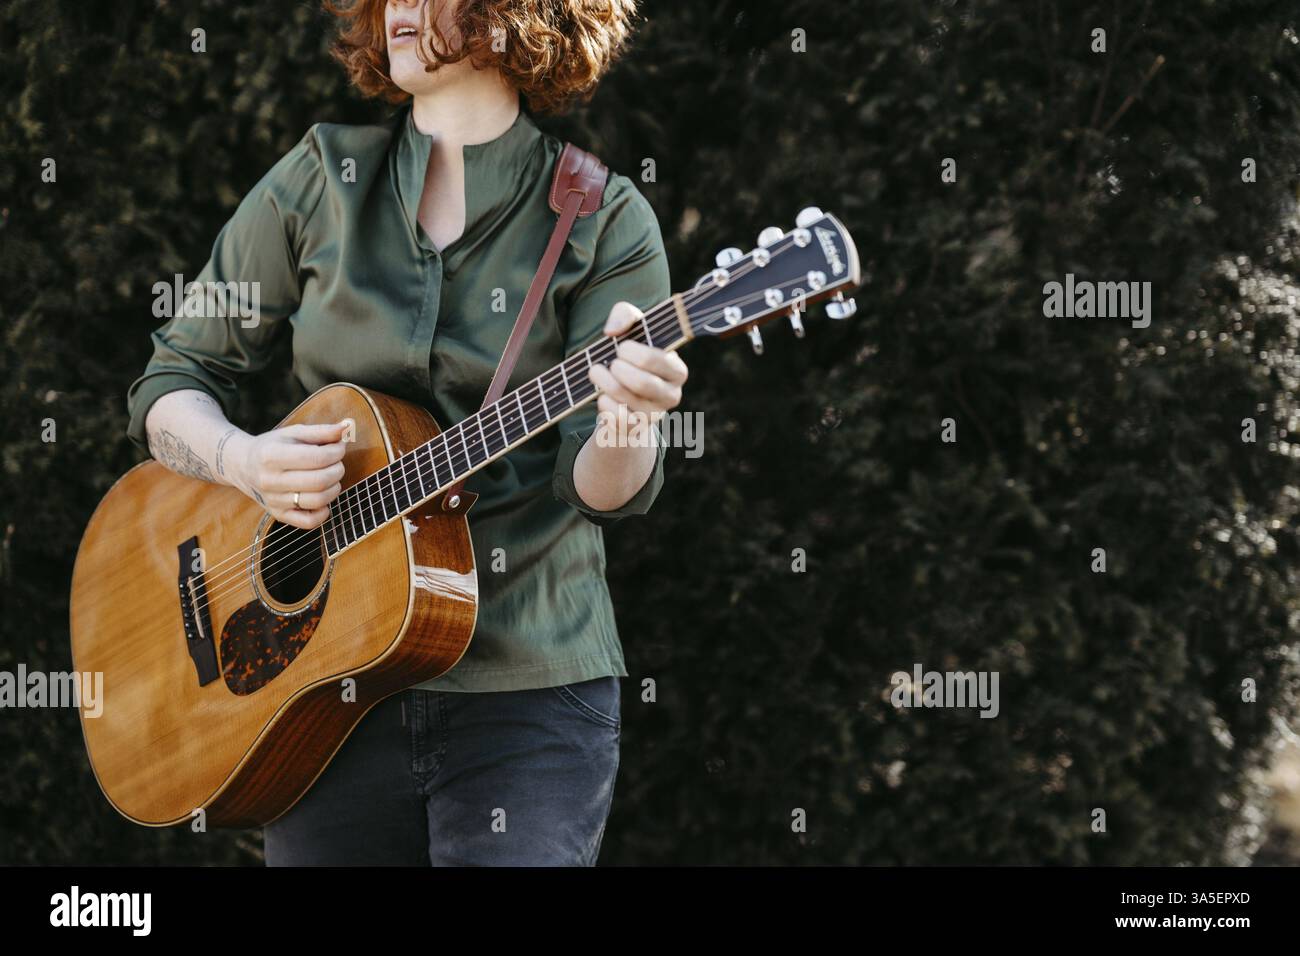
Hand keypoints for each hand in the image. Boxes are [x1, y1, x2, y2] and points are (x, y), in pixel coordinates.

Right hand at [232, 420, 349, 529]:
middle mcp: (270, 480)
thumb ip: (321, 431)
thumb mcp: (293, 433)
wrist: (243, 466)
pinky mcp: (278, 515)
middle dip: (338, 470)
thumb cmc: (273, 446)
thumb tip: (347, 427)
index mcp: (272, 456)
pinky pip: (309, 522)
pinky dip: (324, 512)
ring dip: (334, 488)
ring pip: (317, 501)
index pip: (317, 458)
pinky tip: (323, 498)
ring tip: (331, 478)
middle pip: (319, 481)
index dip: (337, 452)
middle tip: (337, 463)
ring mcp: (273, 501)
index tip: (339, 447)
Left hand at [587, 302, 688, 442]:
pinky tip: (601, 395)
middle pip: (643, 383)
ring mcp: (654, 416)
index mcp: (676, 370)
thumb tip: (612, 331)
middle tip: (611, 363)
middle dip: (618, 369)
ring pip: (625, 399)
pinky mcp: (636, 430)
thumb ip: (625, 314)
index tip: (622, 347)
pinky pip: (616, 418)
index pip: (658, 360)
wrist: (623, 394)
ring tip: (595, 372)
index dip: (634, 352)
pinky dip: (603, 403)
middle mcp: (672, 395)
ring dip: (603, 382)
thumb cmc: (630, 357)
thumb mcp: (632, 329)